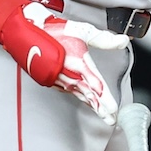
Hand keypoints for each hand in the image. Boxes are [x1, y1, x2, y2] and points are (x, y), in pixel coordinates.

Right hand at [0, 0, 129, 123]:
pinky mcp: (52, 80)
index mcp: (79, 64)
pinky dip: (78, 97)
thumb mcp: (83, 31)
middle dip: (101, 109)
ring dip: (91, 105)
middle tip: (111, 120)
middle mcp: (70, 75)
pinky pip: (69, 91)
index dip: (106, 100)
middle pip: (89, 96)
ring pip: (79, 95)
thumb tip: (123, 41)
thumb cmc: (54, 30)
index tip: (114, 110)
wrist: (27, 32)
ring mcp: (60, 80)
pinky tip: (83, 99)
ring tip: (102, 114)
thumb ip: (104, 39)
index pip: (97, 87)